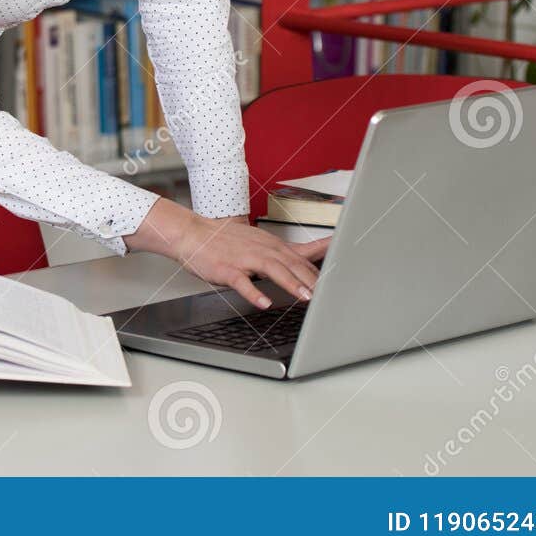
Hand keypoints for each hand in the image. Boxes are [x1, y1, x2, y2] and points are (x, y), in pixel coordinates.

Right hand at [123, 198, 327, 308]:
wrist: (192, 233)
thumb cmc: (224, 240)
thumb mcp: (257, 241)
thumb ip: (281, 253)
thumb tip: (306, 261)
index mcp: (270, 245)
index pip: (301, 255)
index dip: (322, 264)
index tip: (342, 270)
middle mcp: (261, 249)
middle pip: (292, 263)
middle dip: (312, 279)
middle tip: (329, 293)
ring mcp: (243, 259)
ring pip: (272, 270)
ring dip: (291, 284)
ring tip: (306, 297)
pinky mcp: (226, 268)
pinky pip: (241, 282)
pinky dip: (253, 292)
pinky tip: (262, 302)